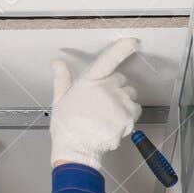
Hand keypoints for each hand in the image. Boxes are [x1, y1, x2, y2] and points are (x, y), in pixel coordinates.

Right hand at [49, 37, 142, 169]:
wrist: (76, 150)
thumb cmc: (66, 127)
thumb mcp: (59, 100)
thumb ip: (62, 79)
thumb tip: (57, 63)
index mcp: (90, 81)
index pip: (109, 59)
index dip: (123, 48)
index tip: (133, 42)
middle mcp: (107, 88)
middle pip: (122, 81)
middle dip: (116, 88)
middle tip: (103, 104)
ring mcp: (119, 102)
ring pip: (131, 96)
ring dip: (124, 102)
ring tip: (109, 116)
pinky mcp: (128, 116)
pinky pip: (135, 111)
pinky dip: (129, 117)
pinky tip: (114, 124)